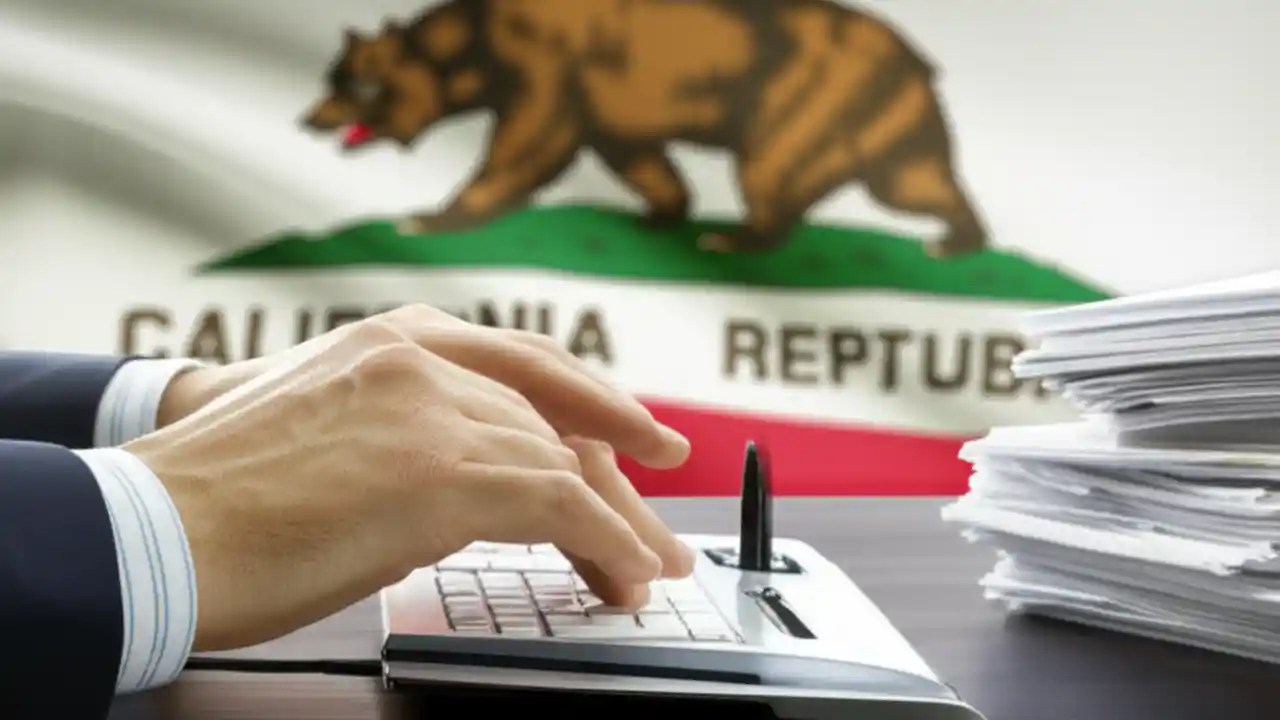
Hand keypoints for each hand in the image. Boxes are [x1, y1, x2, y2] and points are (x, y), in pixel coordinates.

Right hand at [125, 317, 689, 651]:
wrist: (151, 523)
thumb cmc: (224, 494)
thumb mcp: (329, 426)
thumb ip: (407, 429)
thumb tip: (468, 483)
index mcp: (395, 339)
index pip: (529, 368)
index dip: (596, 405)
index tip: (641, 439)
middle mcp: (422, 356)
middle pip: (557, 419)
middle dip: (612, 481)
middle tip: (655, 531)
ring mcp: (433, 408)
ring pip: (564, 461)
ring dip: (612, 524)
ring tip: (640, 572)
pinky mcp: (441, 472)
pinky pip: (558, 502)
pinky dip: (603, 541)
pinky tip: (621, 571)